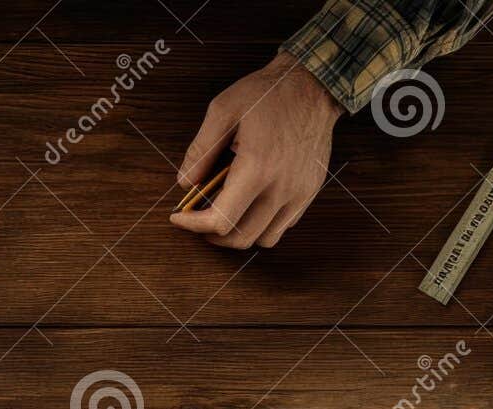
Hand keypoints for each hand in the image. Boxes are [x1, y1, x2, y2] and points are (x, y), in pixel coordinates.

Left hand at [170, 52, 341, 248]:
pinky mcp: (310, 191)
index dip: (194, 225)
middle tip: (198, 220)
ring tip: (225, 214)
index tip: (180, 217)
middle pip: (240, 238)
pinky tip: (251, 205)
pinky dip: (263, 225)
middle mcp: (281, 187)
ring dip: (239, 233)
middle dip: (212, 235)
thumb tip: (185, 183)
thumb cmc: (268, 94)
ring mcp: (299, 192)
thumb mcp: (223, 111)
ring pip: (264, 239)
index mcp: (257, 168)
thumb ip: (200, 150)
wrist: (313, 84)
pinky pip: (283, 226)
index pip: (220, 220)